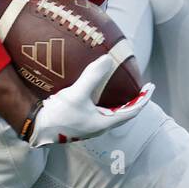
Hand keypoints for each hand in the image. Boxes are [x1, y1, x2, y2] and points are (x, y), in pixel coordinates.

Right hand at [27, 55, 153, 145]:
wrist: (38, 128)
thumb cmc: (58, 115)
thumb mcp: (77, 94)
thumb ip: (92, 77)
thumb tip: (107, 59)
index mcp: (104, 122)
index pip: (132, 111)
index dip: (143, 99)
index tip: (151, 87)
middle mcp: (100, 126)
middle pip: (124, 113)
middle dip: (134, 100)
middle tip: (141, 87)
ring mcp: (90, 125)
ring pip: (113, 113)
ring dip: (121, 101)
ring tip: (124, 88)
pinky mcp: (81, 122)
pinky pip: (101, 111)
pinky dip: (107, 101)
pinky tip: (99, 92)